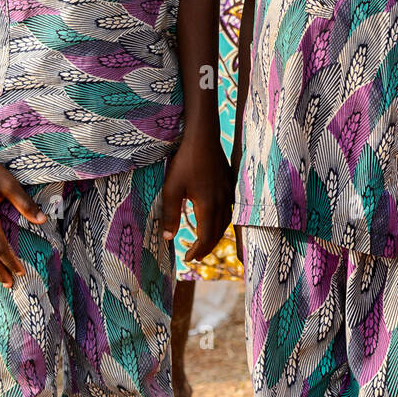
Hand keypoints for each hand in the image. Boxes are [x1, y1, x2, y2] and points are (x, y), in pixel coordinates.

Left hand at [161, 129, 231, 265]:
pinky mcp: (230, 185)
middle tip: (195, 256)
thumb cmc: (185, 162)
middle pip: (218, 233)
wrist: (203, 138)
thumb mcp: (172, 189)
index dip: (197, 251)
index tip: (187, 258)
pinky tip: (215, 220)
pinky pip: (229, 211)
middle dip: (206, 248)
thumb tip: (167, 238)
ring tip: (205, 243)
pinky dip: (222, 223)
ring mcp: (228, 193)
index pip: (206, 238)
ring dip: (215, 236)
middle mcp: (222, 202)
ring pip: (226, 223)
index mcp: (208, 206)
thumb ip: (170, 215)